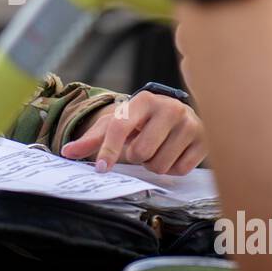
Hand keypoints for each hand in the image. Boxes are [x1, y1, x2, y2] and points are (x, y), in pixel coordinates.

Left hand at [60, 93, 206, 174]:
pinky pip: (180, 170)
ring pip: (160, 165)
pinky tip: (173, 152)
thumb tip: (67, 153)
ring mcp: (190, 123)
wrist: (173, 114)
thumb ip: (91, 140)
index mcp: (144, 100)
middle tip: (142, 146)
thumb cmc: (140, 121)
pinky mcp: (204, 140)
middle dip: (137, 157)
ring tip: (157, 148)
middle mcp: (169, 107)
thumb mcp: (115, 124)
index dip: (109, 150)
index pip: (121, 127)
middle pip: (141, 153)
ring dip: (154, 164)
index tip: (102, 169)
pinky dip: (172, 168)